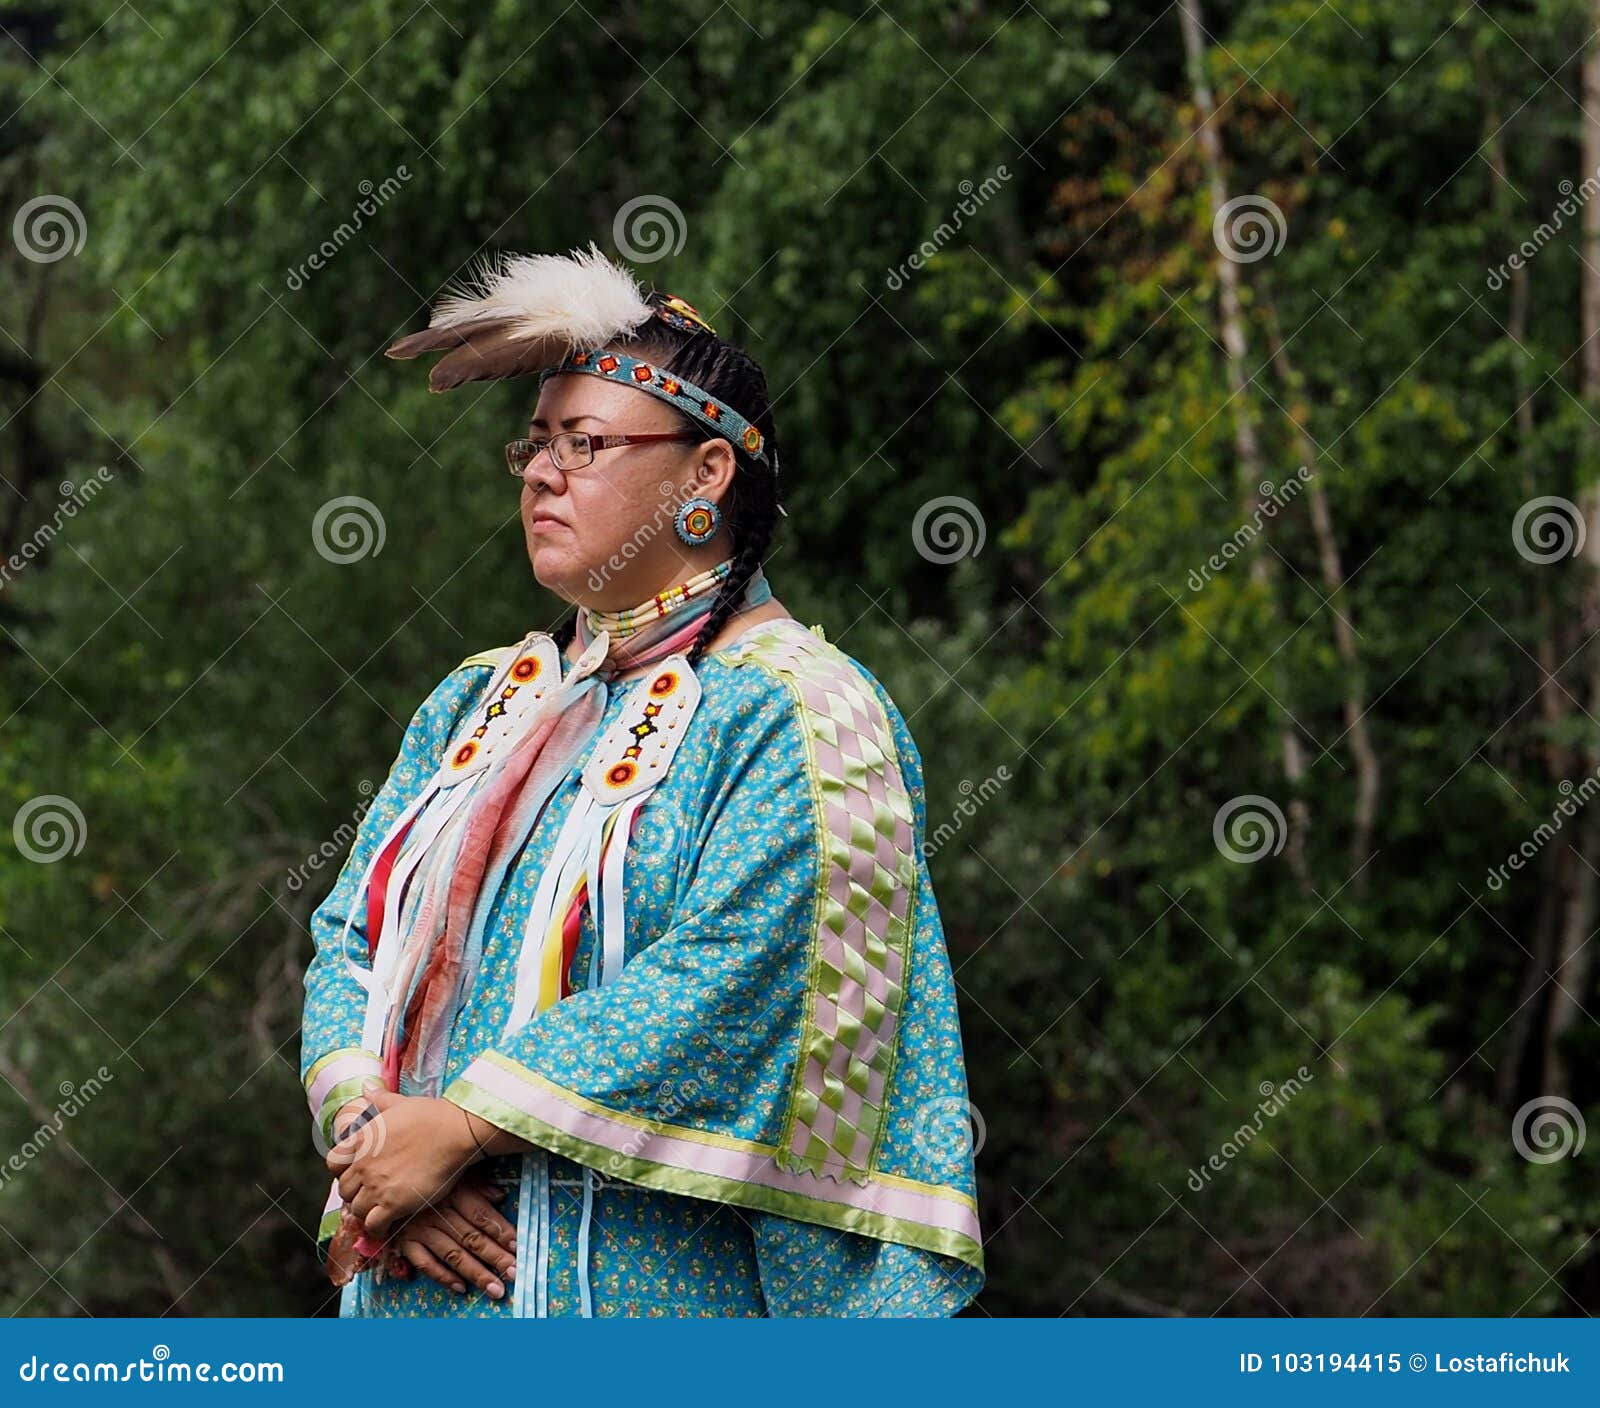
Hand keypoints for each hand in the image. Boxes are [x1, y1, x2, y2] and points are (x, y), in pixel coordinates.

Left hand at [328, 1089, 479, 1239]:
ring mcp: (377, 1185)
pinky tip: (387, 1225)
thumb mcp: (400, 1103)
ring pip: (356, 1209)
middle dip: (356, 1193)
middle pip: (345, 1190)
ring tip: (380, 1210)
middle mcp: (364, 1164)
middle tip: (373, 1194)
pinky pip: (373, 1225)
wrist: (454, 1132)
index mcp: (362, 1140)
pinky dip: (377, 1228)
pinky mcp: (393, 1204)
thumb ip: (380, 1099)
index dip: (343, 1170)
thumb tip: (367, 1087)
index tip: (358, 1172)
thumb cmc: (431, 1115)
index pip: (333, 1163)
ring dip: (366, 1211)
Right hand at [396, 1178, 516, 1298]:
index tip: (518, 1246)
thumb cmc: (428, 1174)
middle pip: (471, 1238)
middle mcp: (437, 1212)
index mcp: (453, 1192)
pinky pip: (426, 1263)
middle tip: (514, 1274)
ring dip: (476, 1273)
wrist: (386, 1180)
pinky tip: (461, 1288)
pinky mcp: (406, 1242)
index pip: (481, 1215)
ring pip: (453, 1254)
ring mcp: (420, 1229)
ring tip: (495, 1289)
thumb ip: (478, 1184)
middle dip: (495, 1257)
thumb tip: (500, 1196)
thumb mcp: (455, 1171)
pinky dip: (443, 1277)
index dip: (501, 1231)